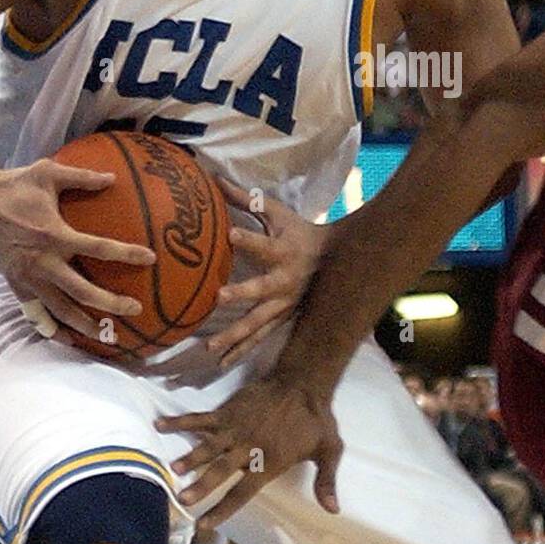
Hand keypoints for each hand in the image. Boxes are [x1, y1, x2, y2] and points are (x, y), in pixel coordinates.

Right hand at [0, 161, 154, 340]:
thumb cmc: (14, 185)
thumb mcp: (48, 172)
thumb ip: (82, 176)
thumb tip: (113, 177)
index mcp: (54, 235)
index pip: (99, 248)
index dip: (127, 254)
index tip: (150, 258)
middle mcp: (43, 262)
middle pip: (84, 291)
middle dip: (111, 304)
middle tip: (135, 309)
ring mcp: (28, 277)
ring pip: (61, 310)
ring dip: (85, 324)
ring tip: (108, 336)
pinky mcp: (15, 284)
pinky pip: (36, 313)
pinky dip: (52, 328)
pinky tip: (68, 340)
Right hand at [157, 376, 342, 529]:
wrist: (303, 382)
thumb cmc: (316, 420)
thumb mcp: (329, 450)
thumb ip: (326, 481)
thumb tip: (333, 510)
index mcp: (269, 461)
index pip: (243, 491)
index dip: (224, 508)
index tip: (205, 524)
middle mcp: (249, 446)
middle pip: (221, 470)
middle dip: (201, 486)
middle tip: (182, 499)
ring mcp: (236, 427)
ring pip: (208, 446)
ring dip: (190, 457)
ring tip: (171, 469)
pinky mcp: (228, 410)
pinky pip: (201, 417)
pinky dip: (180, 421)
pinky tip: (160, 423)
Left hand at [203, 180, 324, 368]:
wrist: (333, 260)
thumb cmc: (299, 232)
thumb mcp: (279, 214)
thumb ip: (248, 200)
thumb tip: (215, 180)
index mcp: (283, 251)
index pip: (263, 244)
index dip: (248, 239)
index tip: (230, 233)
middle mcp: (284, 281)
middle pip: (261, 290)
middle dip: (242, 293)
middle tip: (219, 297)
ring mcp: (283, 304)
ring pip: (258, 323)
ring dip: (235, 336)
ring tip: (210, 348)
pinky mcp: (282, 319)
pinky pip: (260, 338)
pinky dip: (241, 351)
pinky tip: (222, 363)